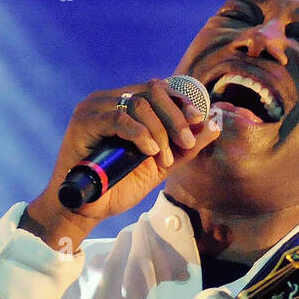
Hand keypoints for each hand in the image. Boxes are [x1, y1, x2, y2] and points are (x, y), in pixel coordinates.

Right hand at [22, 79, 221, 251]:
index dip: (181, 101)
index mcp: (124, 105)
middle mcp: (108, 100)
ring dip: (159, 132)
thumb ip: (185, 147)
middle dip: (175, 117)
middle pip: (151, 91)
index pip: (157, 89)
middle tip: (186, 143)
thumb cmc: (117, 186)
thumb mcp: (160, 166)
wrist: (86, 210)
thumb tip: (214, 125)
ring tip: (163, 158)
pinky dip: (140, 134)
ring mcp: (94, 108)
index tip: (199, 119)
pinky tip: (149, 152)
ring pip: (138, 104)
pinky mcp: (84, 122)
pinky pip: (119, 119)